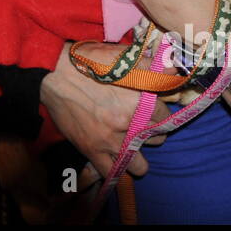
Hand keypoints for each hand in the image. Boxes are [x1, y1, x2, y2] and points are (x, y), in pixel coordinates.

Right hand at [40, 43, 169, 180]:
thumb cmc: (90, 62)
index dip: (160, 111)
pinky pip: (112, 172)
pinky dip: (115, 167)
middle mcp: (130, 124)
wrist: (55, 74)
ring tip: (131, 145)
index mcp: (141, 100)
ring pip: (140, 165)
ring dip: (138, 156)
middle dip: (151, 132)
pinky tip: (114, 157)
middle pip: (157, 140)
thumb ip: (153, 66)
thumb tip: (175, 70)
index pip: (166, 115)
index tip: (153, 108)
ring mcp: (111, 141)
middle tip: (141, 124)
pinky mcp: (92, 150)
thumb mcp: (124, 58)